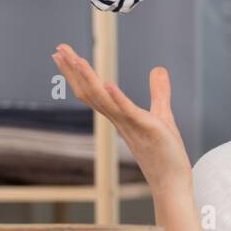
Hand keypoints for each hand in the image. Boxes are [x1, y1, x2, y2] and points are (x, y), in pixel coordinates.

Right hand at [50, 43, 193, 196]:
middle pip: (90, 92)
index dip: (77, 72)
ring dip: (89, 79)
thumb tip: (159, 69)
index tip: (63, 53)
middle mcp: (119, 120)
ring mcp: (130, 125)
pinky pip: (128, 112)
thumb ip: (159, 92)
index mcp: (119, 115)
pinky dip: (117, 98)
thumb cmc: (164, 152)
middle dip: (74, 70)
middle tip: (59, 49)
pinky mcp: (146, 129)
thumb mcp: (162, 114)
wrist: (171, 181)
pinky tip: (107, 84)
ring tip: (76, 59)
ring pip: (103, 100)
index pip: (92, 91)